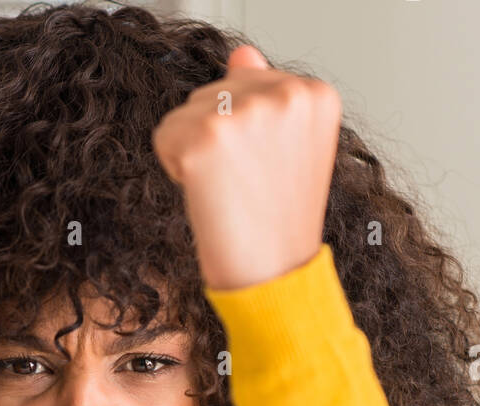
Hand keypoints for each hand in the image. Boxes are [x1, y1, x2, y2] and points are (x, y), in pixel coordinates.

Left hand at [152, 44, 341, 291]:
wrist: (274, 277)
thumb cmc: (280, 223)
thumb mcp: (289, 150)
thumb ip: (266, 95)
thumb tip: (242, 54)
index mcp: (314, 94)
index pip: (247, 80)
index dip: (245, 131)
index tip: (265, 169)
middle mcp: (284, 95)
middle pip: (213, 91)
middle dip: (217, 138)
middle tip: (245, 185)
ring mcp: (244, 114)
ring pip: (186, 112)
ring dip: (195, 152)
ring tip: (230, 191)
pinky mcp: (206, 138)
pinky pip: (165, 136)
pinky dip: (174, 168)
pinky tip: (208, 195)